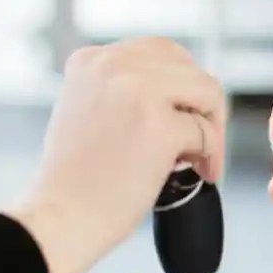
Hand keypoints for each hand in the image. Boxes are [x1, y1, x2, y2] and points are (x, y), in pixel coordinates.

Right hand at [4, 38, 226, 272]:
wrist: (60, 219)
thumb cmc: (74, 181)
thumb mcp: (86, 111)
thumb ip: (124, 91)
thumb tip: (178, 97)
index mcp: (92, 60)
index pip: (161, 53)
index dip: (182, 87)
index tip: (186, 116)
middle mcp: (113, 65)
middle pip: (189, 68)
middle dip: (203, 105)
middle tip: (202, 141)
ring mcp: (138, 91)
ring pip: (207, 92)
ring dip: (213, 128)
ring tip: (201, 159)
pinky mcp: (159, 124)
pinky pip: (206, 131)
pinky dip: (212, 155)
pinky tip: (200, 173)